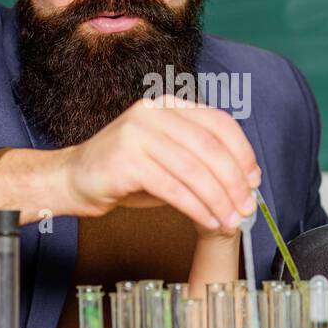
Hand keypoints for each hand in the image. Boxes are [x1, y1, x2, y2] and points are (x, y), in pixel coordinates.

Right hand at [60, 95, 260, 231]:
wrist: (73, 180)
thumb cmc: (125, 173)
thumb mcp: (168, 159)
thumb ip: (201, 162)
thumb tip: (245, 182)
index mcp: (168, 106)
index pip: (219, 122)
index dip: (242, 152)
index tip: (254, 181)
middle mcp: (154, 112)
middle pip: (210, 147)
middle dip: (234, 182)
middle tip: (247, 208)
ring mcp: (138, 133)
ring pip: (194, 169)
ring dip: (218, 200)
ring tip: (230, 221)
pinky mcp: (126, 160)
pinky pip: (173, 187)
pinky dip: (196, 207)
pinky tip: (208, 221)